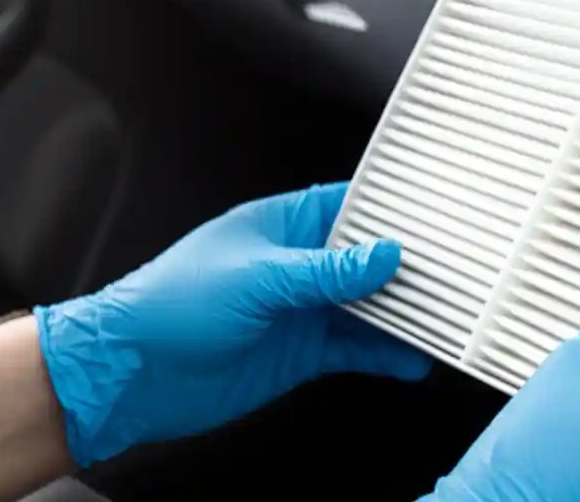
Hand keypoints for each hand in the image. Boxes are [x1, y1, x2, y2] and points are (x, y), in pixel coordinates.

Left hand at [35, 182, 430, 466]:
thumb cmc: (170, 305)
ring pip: (365, 306)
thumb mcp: (257, 278)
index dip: (388, 210)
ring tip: (441, 317)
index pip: (347, 206)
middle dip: (404, 266)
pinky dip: (385, 354)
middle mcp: (295, 265)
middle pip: (364, 260)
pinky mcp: (300, 351)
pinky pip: (354, 348)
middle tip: (448, 272)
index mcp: (281, 225)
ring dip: (400, 314)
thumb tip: (383, 255)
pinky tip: (412, 358)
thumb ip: (327, 271)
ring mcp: (299, 310)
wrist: (131, 373)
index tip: (429, 215)